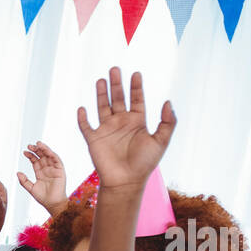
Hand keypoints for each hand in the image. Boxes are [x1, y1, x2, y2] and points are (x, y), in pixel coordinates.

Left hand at [16, 141, 66, 211]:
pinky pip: (56, 160)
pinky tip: (46, 150)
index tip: (24, 152)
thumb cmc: (42, 198)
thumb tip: (17, 172)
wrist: (52, 203)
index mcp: (40, 173)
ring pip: (49, 156)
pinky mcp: (60, 170)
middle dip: (36, 150)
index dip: (30, 156)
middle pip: (41, 157)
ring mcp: (54, 169)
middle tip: (29, 146)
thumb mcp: (30, 188)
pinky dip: (52, 154)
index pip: (35, 161)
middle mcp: (47, 170)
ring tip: (38, 144)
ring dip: (44, 149)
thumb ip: (24, 181)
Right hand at [77, 68, 175, 191]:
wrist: (126, 182)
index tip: (136, 73)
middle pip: (118, 98)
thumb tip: (168, 102)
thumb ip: (168, 122)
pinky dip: (82, 118)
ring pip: (102, 107)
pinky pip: (86, 126)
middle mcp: (121, 123)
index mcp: (137, 122)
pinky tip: (82, 108)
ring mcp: (107, 130)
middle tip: (115, 69)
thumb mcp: (161, 141)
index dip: (136, 87)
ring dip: (101, 94)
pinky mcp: (94, 140)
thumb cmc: (145, 164)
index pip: (136, 99)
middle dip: (116, 84)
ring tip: (101, 80)